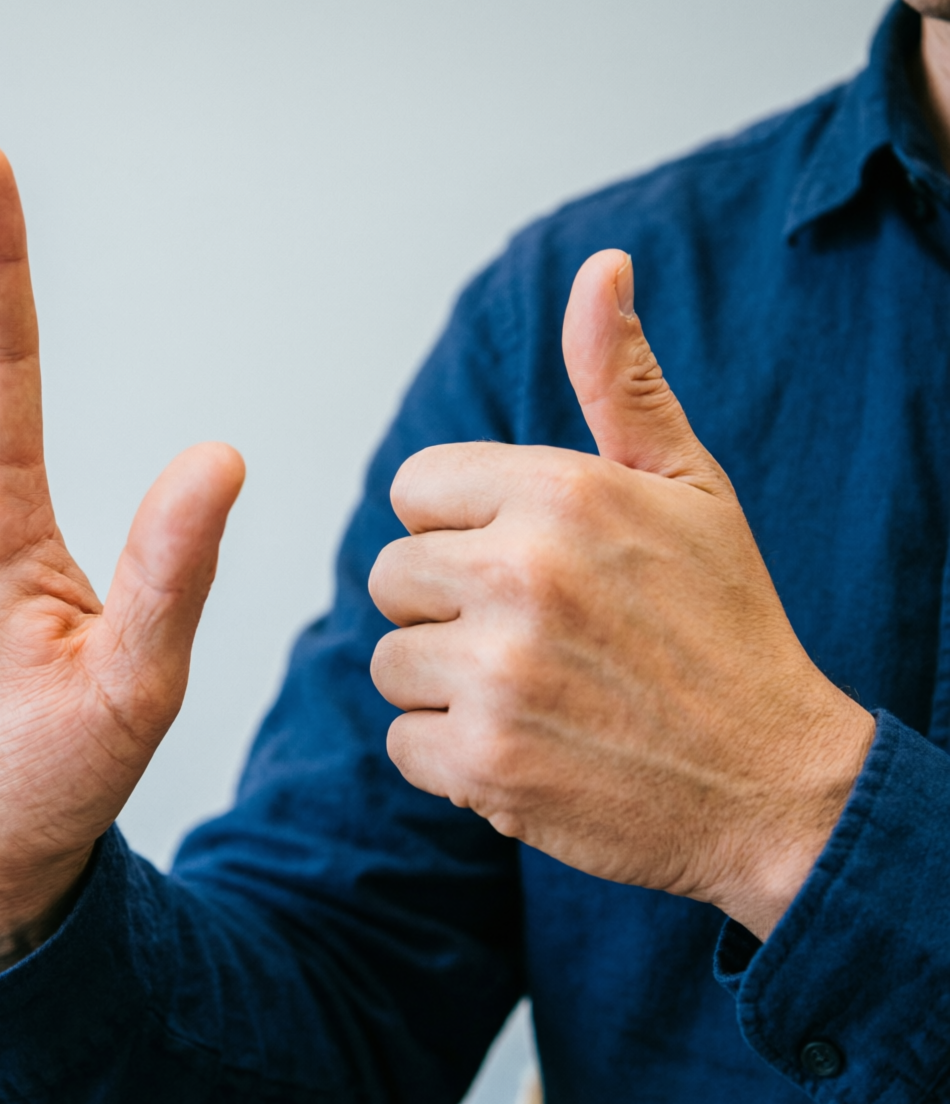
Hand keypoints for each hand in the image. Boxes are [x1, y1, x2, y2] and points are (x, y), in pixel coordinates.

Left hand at [367, 249, 873, 939]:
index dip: (460, 527)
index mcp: (559, 492)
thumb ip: (621, 382)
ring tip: (537, 692)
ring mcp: (499, 675)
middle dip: (446, 605)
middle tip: (535, 634)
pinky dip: (453, 757)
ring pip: (391, 662)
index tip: (522, 560)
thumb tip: (599, 268)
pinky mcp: (485, 766)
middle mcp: (520, 574)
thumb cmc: (724, 626)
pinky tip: (530, 748)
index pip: (414, 488)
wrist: (776, 783)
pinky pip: (403, 743)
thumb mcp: (689, 488)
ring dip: (446, 684)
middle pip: (390, 575)